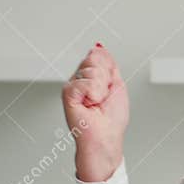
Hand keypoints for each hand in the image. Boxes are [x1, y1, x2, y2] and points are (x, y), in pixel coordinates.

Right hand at [62, 43, 129, 181]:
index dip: (110, 70)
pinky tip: (90, 104)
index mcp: (91, 77)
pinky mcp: (67, 93)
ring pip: (92, 70)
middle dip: (106, 78)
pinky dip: (93, 93)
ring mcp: (72, 86)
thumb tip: (98, 47)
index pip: (99, 56)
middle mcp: (79, 79)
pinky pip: (84, 82)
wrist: (106, 136)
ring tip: (97, 102)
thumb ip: (108, 63)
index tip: (109, 88)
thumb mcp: (116, 84)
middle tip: (103, 97)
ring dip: (101, 88)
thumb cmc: (112, 118)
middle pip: (95, 59)